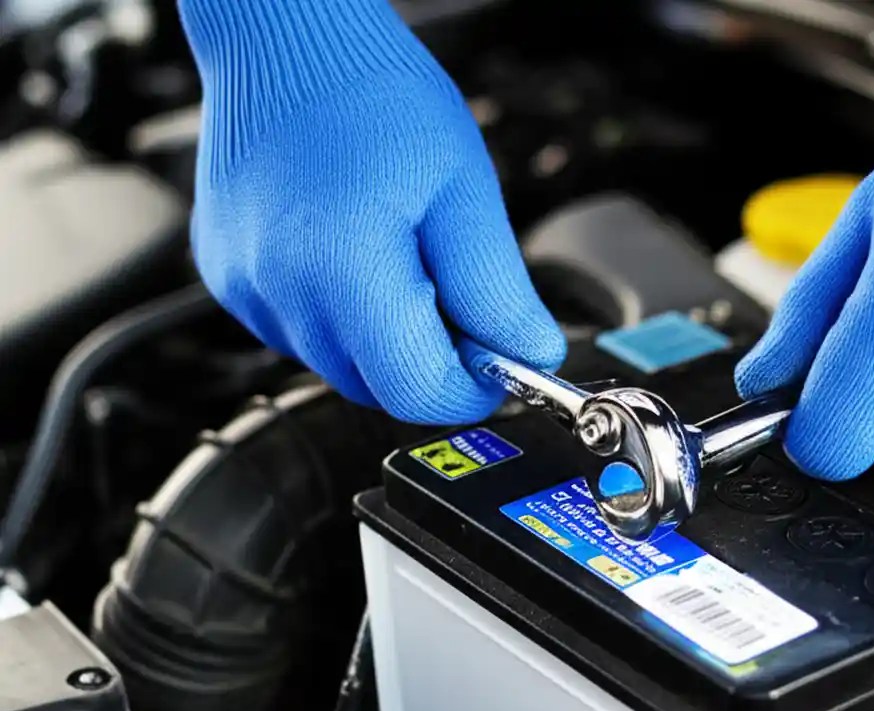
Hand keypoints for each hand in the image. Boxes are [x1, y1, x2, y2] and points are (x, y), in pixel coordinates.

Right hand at [181, 0, 563, 423]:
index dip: (470, 390)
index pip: (416, 392)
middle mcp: (280, 292)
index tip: (502, 365)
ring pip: (339, 364)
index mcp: (342, 271)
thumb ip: (496, 288)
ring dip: (385, 339)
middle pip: (377, 386)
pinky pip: (300, 331)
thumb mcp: (464, 190)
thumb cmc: (375, 95)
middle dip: (429, 362)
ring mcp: (245, 288)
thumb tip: (530, 355)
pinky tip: (354, 250)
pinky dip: (341, 314)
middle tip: (460, 299)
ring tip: (401, 255)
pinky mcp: (228, 279)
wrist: (286, 40)